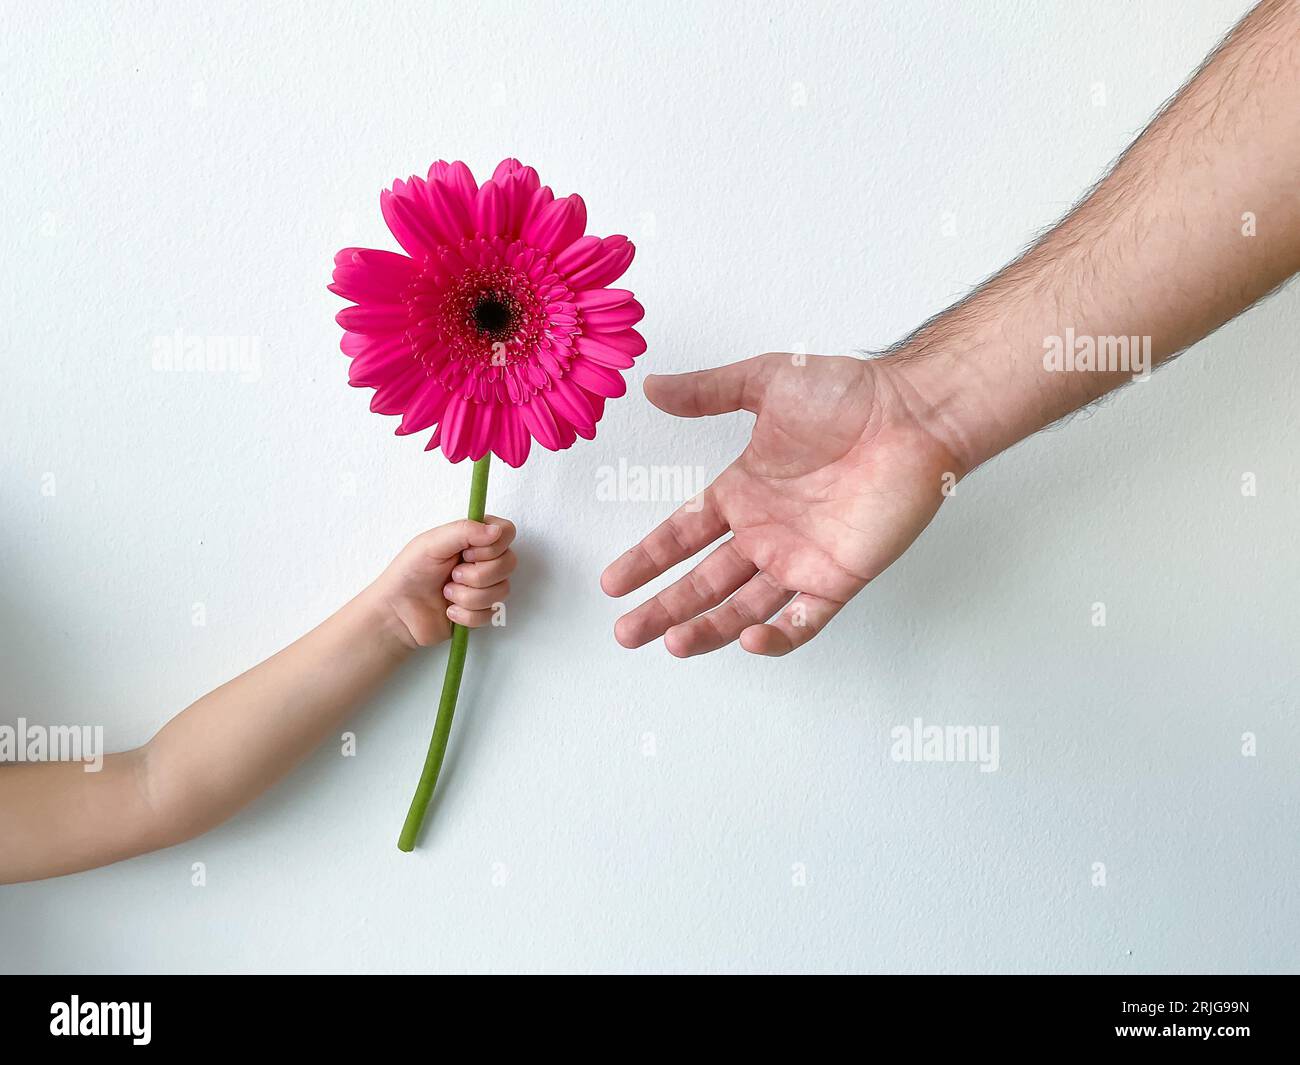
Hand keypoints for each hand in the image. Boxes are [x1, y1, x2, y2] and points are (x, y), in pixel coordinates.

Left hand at [373, 517, 517, 647]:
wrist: (396, 613)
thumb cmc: (408, 573)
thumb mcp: (431, 544)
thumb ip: (464, 531)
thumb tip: (497, 531)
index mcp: (473, 539)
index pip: (506, 532)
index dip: (492, 545)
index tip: (467, 552)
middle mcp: (483, 561)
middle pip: (509, 563)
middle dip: (478, 575)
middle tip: (452, 575)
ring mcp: (484, 588)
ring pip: (502, 591)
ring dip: (468, 596)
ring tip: (446, 594)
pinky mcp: (481, 612)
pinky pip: (490, 614)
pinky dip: (466, 614)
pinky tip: (449, 612)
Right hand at [601, 353, 963, 656]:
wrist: (914, 414)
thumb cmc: (849, 394)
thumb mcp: (766, 381)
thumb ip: (707, 391)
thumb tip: (651, 386)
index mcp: (743, 492)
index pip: (682, 535)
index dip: (647, 559)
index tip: (613, 582)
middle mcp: (766, 532)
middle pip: (703, 582)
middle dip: (663, 609)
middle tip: (626, 633)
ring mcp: (801, 558)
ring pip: (742, 608)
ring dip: (707, 628)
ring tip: (671, 643)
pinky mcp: (839, 577)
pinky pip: (803, 620)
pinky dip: (776, 637)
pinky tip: (745, 639)